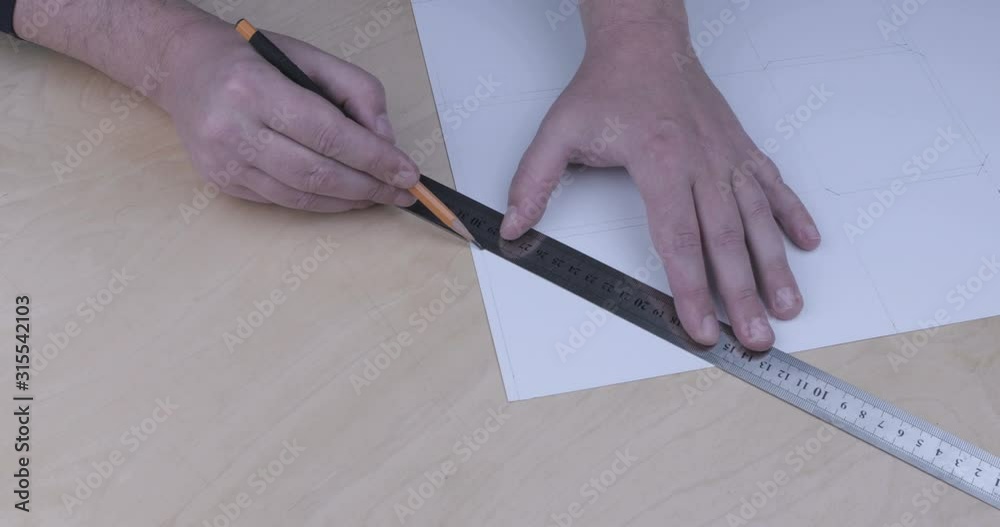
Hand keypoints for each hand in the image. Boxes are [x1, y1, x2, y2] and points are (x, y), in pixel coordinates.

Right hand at [158, 20, 417, 211]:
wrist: (182, 69)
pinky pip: (283, 201)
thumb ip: (356, 92)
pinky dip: (321, 202)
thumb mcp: (309, 57)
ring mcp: (224, 161)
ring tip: (379, 196)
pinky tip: (345, 195)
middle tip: (402, 192)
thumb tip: (386, 141)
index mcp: (254, 89)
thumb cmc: (250, 59)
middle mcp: (232, 129)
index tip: (407, 173)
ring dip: (349, 201)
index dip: (374, 159)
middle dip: (369, 187)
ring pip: (302, 196)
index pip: (329, 134)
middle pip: (317, 173)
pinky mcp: (222, 182)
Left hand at [500, 27, 820, 350]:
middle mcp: (701, 162)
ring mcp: (726, 156)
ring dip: (775, 265)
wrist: (644, 42)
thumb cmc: (607, 86)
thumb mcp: (558, 132)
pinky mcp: (741, 148)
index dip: (691, 289)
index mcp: (660, 161)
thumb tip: (512, 226)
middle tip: (756, 337)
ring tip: (788, 306)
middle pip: (725, 240)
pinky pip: (773, 185)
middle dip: (742, 295)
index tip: (701, 327)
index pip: (677, 239)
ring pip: (758, 218)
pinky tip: (807, 243)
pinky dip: (793, 214)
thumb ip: (532, 182)